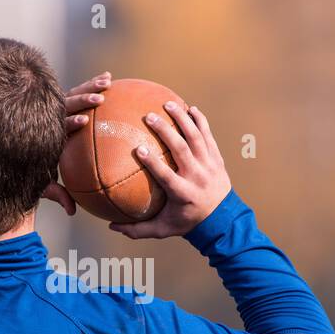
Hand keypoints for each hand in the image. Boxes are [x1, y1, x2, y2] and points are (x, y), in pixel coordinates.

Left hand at [43, 72, 112, 215]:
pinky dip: (90, 84)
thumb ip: (55, 193)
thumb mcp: (41, 182)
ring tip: (108, 81)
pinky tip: (108, 78)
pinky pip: (75, 91)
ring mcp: (51, 107)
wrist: (13, 147)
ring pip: (71, 93)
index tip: (82, 120)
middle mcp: (46, 118)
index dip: (68, 123)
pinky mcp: (57, 101)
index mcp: (44, 136)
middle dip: (81, 100)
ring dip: (90, 86)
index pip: (57, 127)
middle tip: (99, 99)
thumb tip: (72, 211)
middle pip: (64, 105)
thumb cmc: (31, 168)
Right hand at [109, 102, 231, 239]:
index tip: (138, 148)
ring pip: (196, 137)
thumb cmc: (187, 222)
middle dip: (166, 131)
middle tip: (149, 116)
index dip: (153, 162)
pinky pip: (208, 136)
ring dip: (182, 119)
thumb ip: (138, 229)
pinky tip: (190, 108)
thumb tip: (111, 226)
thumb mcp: (163, 229)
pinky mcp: (216, 158)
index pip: (166, 175)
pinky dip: (200, 121)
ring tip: (168, 103)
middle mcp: (197, 177)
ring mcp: (209, 165)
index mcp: (183, 193)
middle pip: (181, 150)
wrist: (222, 218)